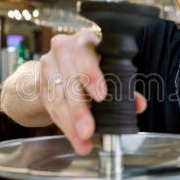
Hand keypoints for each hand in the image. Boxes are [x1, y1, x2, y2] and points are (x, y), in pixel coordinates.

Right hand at [38, 29, 146, 154]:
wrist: (60, 65)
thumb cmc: (91, 65)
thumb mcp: (108, 70)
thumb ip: (125, 86)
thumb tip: (139, 104)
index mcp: (85, 40)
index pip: (86, 53)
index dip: (92, 75)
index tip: (101, 96)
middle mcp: (64, 48)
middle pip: (70, 79)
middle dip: (80, 108)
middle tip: (88, 130)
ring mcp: (48, 64)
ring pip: (58, 97)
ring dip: (71, 122)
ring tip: (83, 139)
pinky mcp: (40, 83)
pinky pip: (51, 107)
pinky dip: (64, 126)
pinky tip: (75, 138)